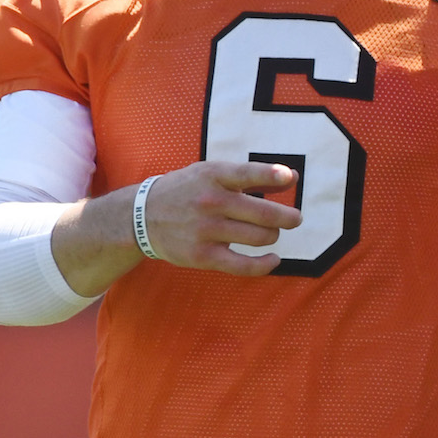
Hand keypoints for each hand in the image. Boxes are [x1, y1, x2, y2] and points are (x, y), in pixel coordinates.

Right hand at [137, 160, 302, 274]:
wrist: (142, 216)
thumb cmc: (188, 191)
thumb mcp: (213, 174)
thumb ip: (253, 176)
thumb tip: (293, 176)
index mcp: (213, 176)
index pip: (247, 173)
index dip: (272, 174)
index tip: (289, 177)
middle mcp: (210, 202)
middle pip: (264, 213)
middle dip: (288, 218)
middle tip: (295, 219)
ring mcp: (206, 230)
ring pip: (259, 237)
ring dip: (272, 236)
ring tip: (270, 233)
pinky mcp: (203, 255)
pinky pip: (243, 265)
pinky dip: (265, 265)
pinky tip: (273, 260)